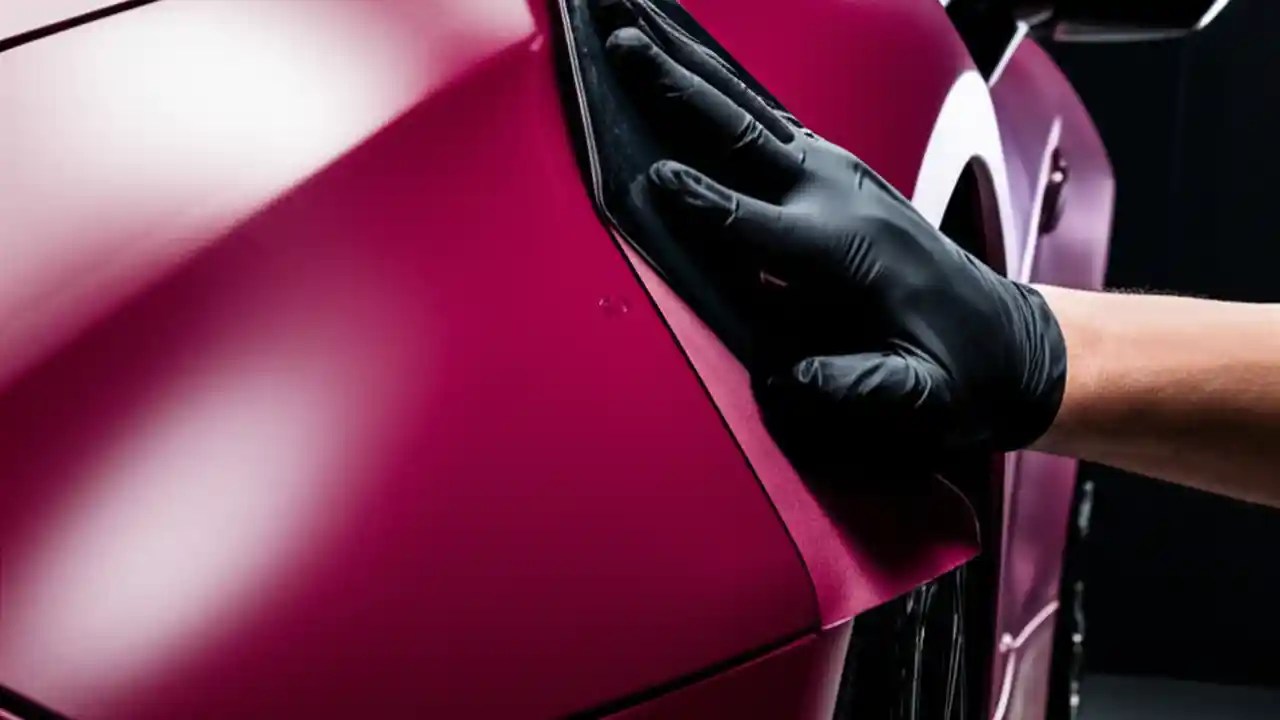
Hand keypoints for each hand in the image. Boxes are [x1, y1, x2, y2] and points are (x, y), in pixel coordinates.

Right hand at [602, 2, 1066, 465]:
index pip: (753, 221)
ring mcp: (837, 173)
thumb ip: (864, 385)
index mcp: (844, 250)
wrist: (1003, 337)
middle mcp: (837, 195)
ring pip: (745, 107)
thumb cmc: (954, 365)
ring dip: (687, 62)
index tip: (653, 177)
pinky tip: (686, 57)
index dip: (702, 202)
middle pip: (740, 133)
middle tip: (620, 42)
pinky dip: (718, 81)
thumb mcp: (922, 392)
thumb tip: (796, 378)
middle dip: (676, 88)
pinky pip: (763, 115)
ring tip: (634, 19)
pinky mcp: (835, 169)